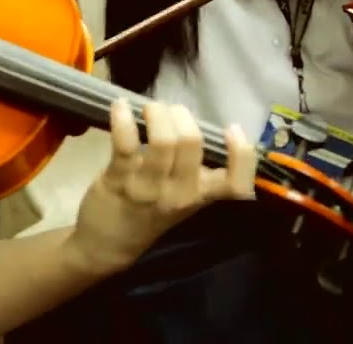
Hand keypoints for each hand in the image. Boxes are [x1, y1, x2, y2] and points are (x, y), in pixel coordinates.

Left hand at [66, 99, 256, 273]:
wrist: (110, 244)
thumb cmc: (150, 211)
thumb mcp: (184, 196)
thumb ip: (197, 170)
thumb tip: (196, 125)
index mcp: (201, 196)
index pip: (236, 184)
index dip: (242, 154)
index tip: (232, 128)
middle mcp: (180, 194)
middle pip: (191, 143)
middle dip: (179, 114)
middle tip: (167, 110)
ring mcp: (148, 189)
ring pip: (162, 142)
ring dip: (155, 114)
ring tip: (148, 108)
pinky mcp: (118, 182)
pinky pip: (125, 144)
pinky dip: (122, 120)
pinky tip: (120, 107)